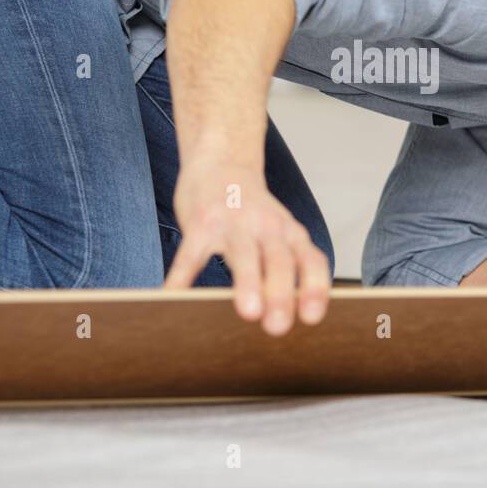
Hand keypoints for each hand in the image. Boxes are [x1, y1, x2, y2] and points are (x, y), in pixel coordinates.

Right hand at [164, 161, 330, 335]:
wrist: (221, 161)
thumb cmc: (252, 211)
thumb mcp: (279, 231)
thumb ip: (286, 267)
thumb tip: (286, 319)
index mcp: (290, 233)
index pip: (310, 261)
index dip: (314, 288)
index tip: (311, 318)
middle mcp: (266, 226)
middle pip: (279, 260)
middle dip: (281, 293)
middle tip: (279, 326)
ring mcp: (232, 223)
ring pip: (243, 254)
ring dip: (249, 283)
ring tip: (250, 312)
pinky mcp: (200, 223)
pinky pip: (190, 255)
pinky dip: (181, 278)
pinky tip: (172, 299)